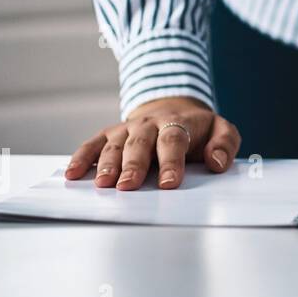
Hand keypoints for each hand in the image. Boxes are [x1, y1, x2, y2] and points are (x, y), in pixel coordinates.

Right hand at [64, 96, 240, 190]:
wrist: (175, 110)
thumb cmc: (198, 129)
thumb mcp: (221, 130)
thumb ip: (225, 144)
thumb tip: (216, 162)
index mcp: (178, 123)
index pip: (173, 141)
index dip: (171, 162)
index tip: (169, 183)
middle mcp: (149, 124)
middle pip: (140, 144)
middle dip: (134, 165)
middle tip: (128, 186)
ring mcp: (127, 129)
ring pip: (115, 145)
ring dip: (107, 164)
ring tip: (103, 184)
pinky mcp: (109, 134)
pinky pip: (93, 144)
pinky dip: (81, 157)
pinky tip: (73, 173)